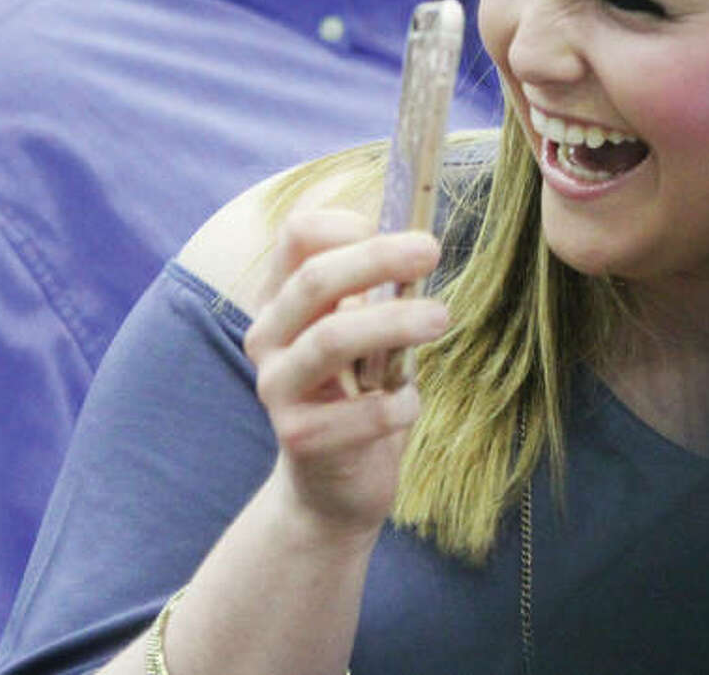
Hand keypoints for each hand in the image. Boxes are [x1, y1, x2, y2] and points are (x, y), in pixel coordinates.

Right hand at [244, 209, 448, 539]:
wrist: (333, 486)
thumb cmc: (359, 394)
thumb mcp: (364, 333)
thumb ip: (377, 293)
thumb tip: (420, 245)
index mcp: (281, 300)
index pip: (296, 237)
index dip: (346, 224)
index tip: (395, 226)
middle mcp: (267, 338)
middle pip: (315, 280)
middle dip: (378, 258)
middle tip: (431, 250)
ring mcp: (278, 389)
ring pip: (332, 340)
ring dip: (394, 321)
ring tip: (440, 316)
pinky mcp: (299, 439)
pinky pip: (362, 411)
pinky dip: (399, 402)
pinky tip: (409, 403)